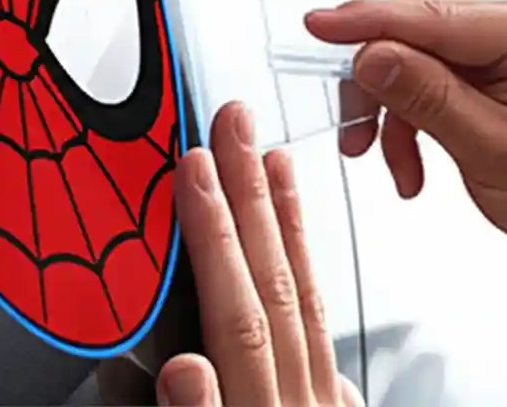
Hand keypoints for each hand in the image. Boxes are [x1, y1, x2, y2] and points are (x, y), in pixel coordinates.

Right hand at [157, 102, 362, 406]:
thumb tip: (183, 367)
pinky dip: (306, 281)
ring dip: (284, 223)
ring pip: (305, 302)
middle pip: (273, 285)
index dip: (211, 233)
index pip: (235, 308)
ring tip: (270, 159)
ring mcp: (319, 406)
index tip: (195, 165)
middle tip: (235, 127)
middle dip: (249, 196)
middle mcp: (300, 403)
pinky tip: (297, 249)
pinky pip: (323, 333)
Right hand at [305, 0, 506, 263]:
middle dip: (378, 83)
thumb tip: (369, 56)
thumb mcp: (489, 150)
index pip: (429, 15)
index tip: (315, 27)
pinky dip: (416, 111)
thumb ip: (425, 97)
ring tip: (394, 162)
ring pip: (418, 51)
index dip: (364, 23)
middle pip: (415, 28)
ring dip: (395, 107)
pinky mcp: (503, 55)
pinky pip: (436, 69)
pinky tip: (416, 156)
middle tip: (357, 136)